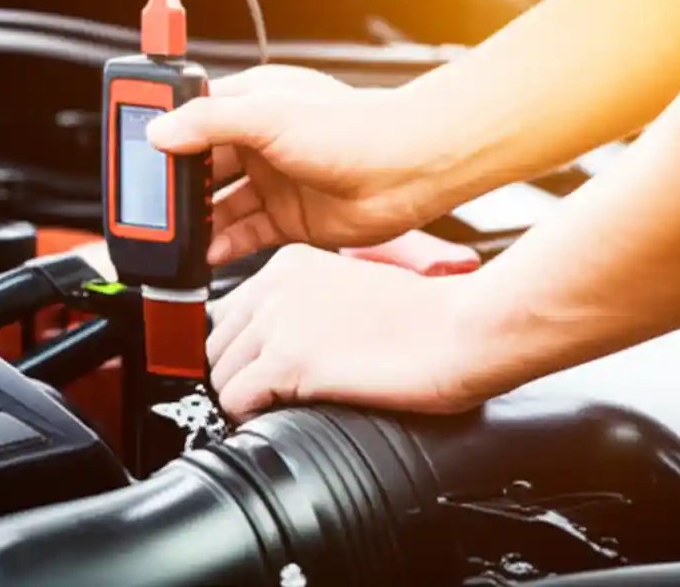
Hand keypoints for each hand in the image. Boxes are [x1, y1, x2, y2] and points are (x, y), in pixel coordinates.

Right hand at [147, 64, 459, 264]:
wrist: (409, 169)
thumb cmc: (355, 128)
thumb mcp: (268, 116)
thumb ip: (209, 123)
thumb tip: (162, 132)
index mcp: (253, 103)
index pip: (193, 116)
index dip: (166, 135)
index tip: (139, 155)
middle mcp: (260, 141)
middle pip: (201, 166)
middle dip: (176, 188)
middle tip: (149, 206)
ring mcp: (275, 181)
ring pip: (221, 204)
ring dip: (197, 221)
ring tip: (173, 236)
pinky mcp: (291, 218)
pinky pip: (245, 234)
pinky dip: (223, 244)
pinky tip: (207, 253)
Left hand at [207, 244, 492, 421]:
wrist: (461, 330)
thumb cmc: (428, 318)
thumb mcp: (349, 289)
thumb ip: (306, 305)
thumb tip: (276, 344)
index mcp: (289, 263)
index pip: (229, 312)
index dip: (245, 349)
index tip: (265, 368)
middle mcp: (274, 286)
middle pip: (217, 344)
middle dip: (242, 374)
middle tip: (276, 394)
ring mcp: (278, 321)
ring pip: (220, 374)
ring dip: (247, 397)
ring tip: (285, 406)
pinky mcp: (288, 360)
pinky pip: (234, 400)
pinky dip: (250, 416)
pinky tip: (281, 415)